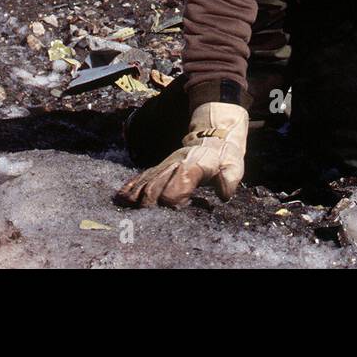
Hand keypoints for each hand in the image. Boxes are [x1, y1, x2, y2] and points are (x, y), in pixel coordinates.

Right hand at [115, 102, 247, 207]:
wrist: (214, 136)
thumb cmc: (225, 156)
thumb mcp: (234, 165)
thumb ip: (230, 179)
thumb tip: (223, 195)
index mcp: (192, 167)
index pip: (176, 187)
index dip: (173, 201)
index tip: (175, 210)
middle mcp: (174, 165)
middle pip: (154, 187)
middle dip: (148, 205)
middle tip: (146, 220)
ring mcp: (164, 165)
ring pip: (145, 181)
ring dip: (135, 197)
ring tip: (126, 210)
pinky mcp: (159, 167)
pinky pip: (142, 176)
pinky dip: (131, 187)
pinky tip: (122, 197)